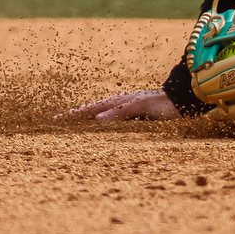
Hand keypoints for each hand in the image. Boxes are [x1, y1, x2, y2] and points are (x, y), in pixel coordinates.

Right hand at [59, 89, 180, 121]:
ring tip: (70, 131)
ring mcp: (124, 110)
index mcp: (116, 102)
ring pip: (98, 118)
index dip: (70, 116)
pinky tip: (98, 134)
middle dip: (72, 119)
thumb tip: (97, 119)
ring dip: (84, 123)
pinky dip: (99, 127)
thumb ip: (122, 112)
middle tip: (53, 127)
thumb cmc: (165, 104)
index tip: (51, 121)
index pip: (87, 110)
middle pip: (89, 113)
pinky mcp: (132, 116)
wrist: (184, 99)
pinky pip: (109, 123)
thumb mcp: (143, 108)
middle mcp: (118, 105)